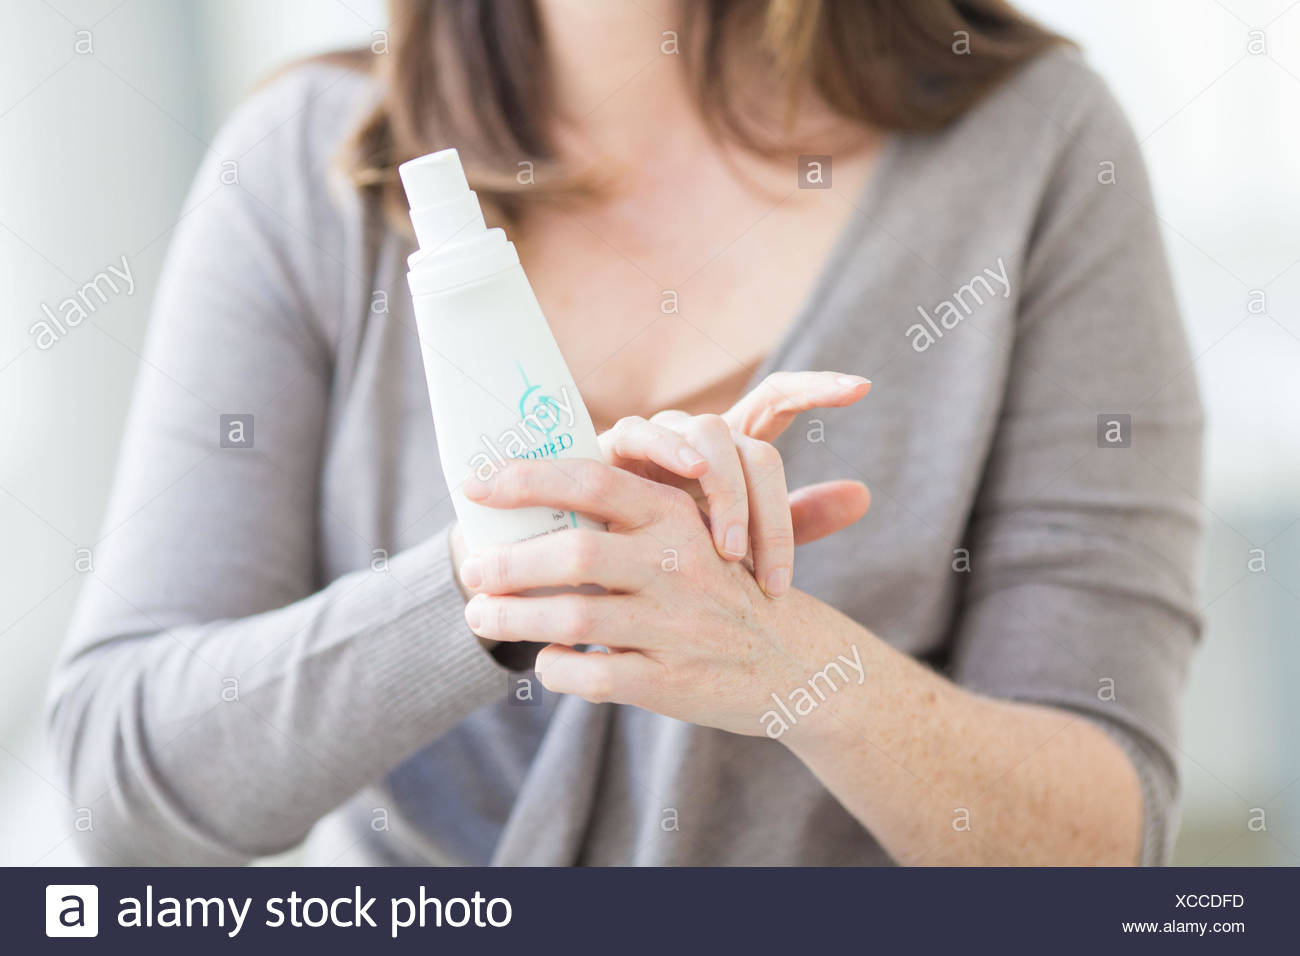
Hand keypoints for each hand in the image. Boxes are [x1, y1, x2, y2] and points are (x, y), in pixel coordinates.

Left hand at [457, 458, 822, 735]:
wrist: (800, 663)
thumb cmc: (723, 592)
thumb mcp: (693, 537)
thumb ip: (628, 518)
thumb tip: (527, 502)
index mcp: (677, 515)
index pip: (592, 481)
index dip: (526, 481)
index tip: (474, 487)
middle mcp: (678, 564)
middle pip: (573, 554)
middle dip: (506, 564)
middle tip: (471, 569)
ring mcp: (676, 626)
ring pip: (572, 620)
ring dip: (511, 618)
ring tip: (481, 616)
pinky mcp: (670, 681)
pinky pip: (590, 676)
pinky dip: (554, 669)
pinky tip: (546, 662)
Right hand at [598, 371, 870, 595]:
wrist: (595, 572)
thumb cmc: (670, 553)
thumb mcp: (740, 545)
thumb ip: (796, 521)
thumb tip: (864, 495)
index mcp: (732, 449)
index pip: (777, 399)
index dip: (817, 387)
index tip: (862, 388)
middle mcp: (698, 435)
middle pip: (750, 443)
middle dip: (765, 507)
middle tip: (766, 570)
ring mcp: (657, 436)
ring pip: (708, 434)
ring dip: (726, 490)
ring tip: (731, 548)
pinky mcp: (610, 447)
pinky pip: (643, 432)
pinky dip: (671, 450)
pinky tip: (692, 476)